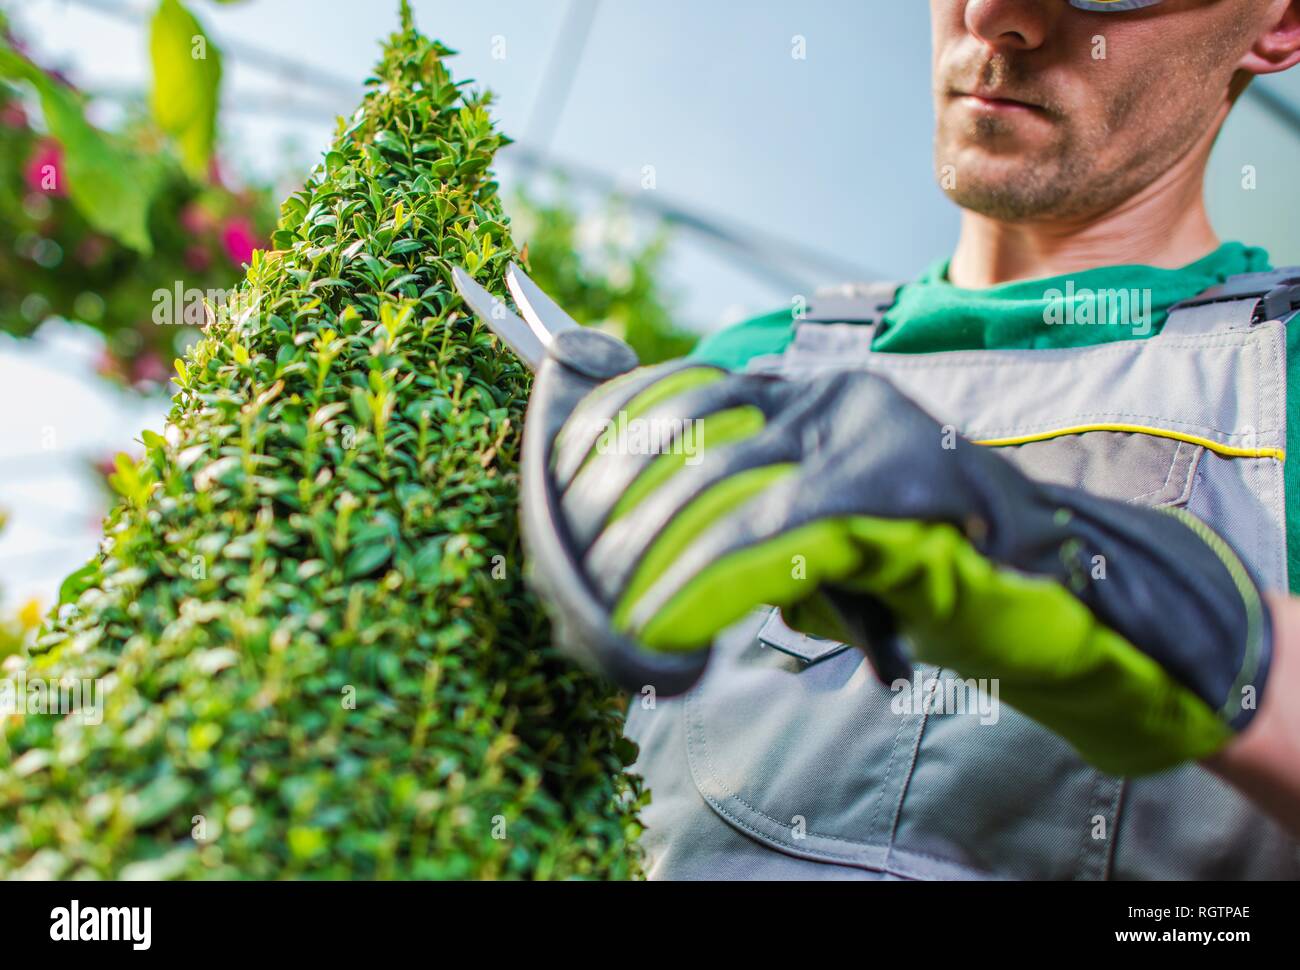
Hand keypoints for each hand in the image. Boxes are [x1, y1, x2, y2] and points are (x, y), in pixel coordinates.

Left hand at [522, 351, 1271, 775]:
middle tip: (573, 565)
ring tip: (611, 608)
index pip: (678, 388)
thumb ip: (733, 506)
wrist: (1036, 582)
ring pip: (714, 478)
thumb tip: (616, 535)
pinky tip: (663, 622)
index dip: (607, 424)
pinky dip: (702, 582)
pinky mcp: (880, 489)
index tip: (558, 466)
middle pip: (683, 430)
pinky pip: (762, 532)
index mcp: (803, 394)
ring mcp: (855, 435)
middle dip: (612, 501)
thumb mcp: (803, 519)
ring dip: (645, 550)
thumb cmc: (904, 563)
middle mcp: (825, 397)